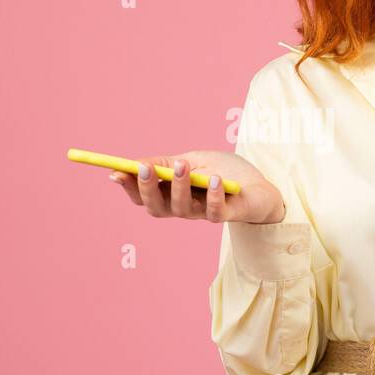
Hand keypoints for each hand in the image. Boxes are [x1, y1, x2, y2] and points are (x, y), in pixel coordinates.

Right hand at [106, 150, 285, 224]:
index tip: (115, 172)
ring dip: (179, 186)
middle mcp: (182, 207)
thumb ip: (167, 162)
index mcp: (170, 194)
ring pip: (182, 209)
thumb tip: (136, 162)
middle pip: (156, 207)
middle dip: (147, 188)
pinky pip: (215, 211)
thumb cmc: (224, 171)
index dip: (128, 187)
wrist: (260, 186)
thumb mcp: (193, 159)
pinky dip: (214, 195)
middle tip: (143, 168)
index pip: (142, 196)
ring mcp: (203, 213)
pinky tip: (215, 179)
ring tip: (182, 166)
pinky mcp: (226, 215)